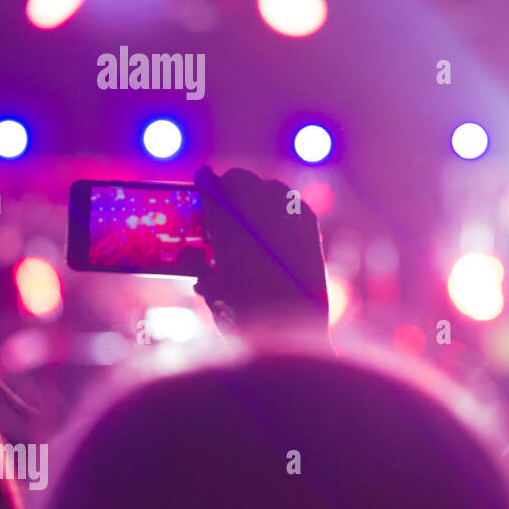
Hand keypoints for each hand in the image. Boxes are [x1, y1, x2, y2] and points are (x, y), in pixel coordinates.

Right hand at [183, 166, 328, 335]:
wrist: (294, 329)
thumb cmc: (245, 314)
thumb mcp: (212, 291)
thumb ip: (201, 266)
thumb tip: (196, 260)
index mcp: (227, 222)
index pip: (210, 184)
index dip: (204, 184)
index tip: (201, 184)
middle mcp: (259, 210)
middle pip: (241, 179)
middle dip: (230, 190)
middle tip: (225, 211)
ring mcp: (290, 214)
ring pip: (271, 188)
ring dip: (259, 198)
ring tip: (251, 222)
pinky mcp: (312, 224)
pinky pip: (293, 204)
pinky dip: (283, 211)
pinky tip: (276, 233)